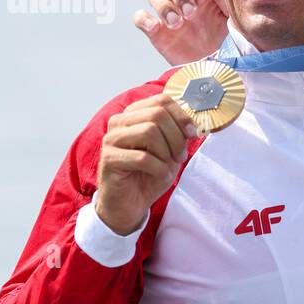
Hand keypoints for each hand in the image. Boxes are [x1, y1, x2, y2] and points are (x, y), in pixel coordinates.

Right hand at [95, 94, 197, 234]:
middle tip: (180, 156)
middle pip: (157, 115)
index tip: (193, 134)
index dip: (182, 116)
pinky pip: (142, 157)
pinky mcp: (109, 159)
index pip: (162, 100)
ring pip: (149, 132)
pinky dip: (159, 168)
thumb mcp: (170, 150)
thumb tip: (194, 124)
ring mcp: (111, 139)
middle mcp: (119, 122)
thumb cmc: (150, 174)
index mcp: (134, 114)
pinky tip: (161, 176)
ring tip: (169, 166)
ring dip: (167, 152)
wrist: (130, 203)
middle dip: (176, 137)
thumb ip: (179, 133)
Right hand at [133, 0, 229, 65]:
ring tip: (177, 23)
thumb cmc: (234, 43)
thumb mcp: (236, 15)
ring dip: (163, 5)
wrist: (224, 72)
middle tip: (191, 12)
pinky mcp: (158, 33)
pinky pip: (140, 17)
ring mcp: (171, 15)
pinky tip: (155, 27)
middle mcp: (187, 0)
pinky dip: (143, 19)